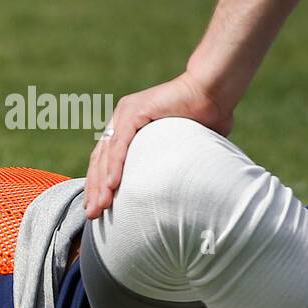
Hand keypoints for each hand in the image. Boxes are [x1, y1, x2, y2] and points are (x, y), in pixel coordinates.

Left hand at [84, 72, 232, 218]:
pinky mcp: (135, 111)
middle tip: (93, 214)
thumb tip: (179, 190)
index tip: (96, 205)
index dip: (98, 183)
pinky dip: (115, 166)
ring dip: (102, 183)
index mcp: (128, 124)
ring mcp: (126, 113)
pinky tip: (112, 186)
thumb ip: (169, 163)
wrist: (214, 93)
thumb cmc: (206, 119)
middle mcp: (122, 117)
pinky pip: (121, 144)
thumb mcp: (179, 146)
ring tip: (100, 207)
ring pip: (107, 154)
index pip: (106, 158)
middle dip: (95, 188)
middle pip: (100, 159)